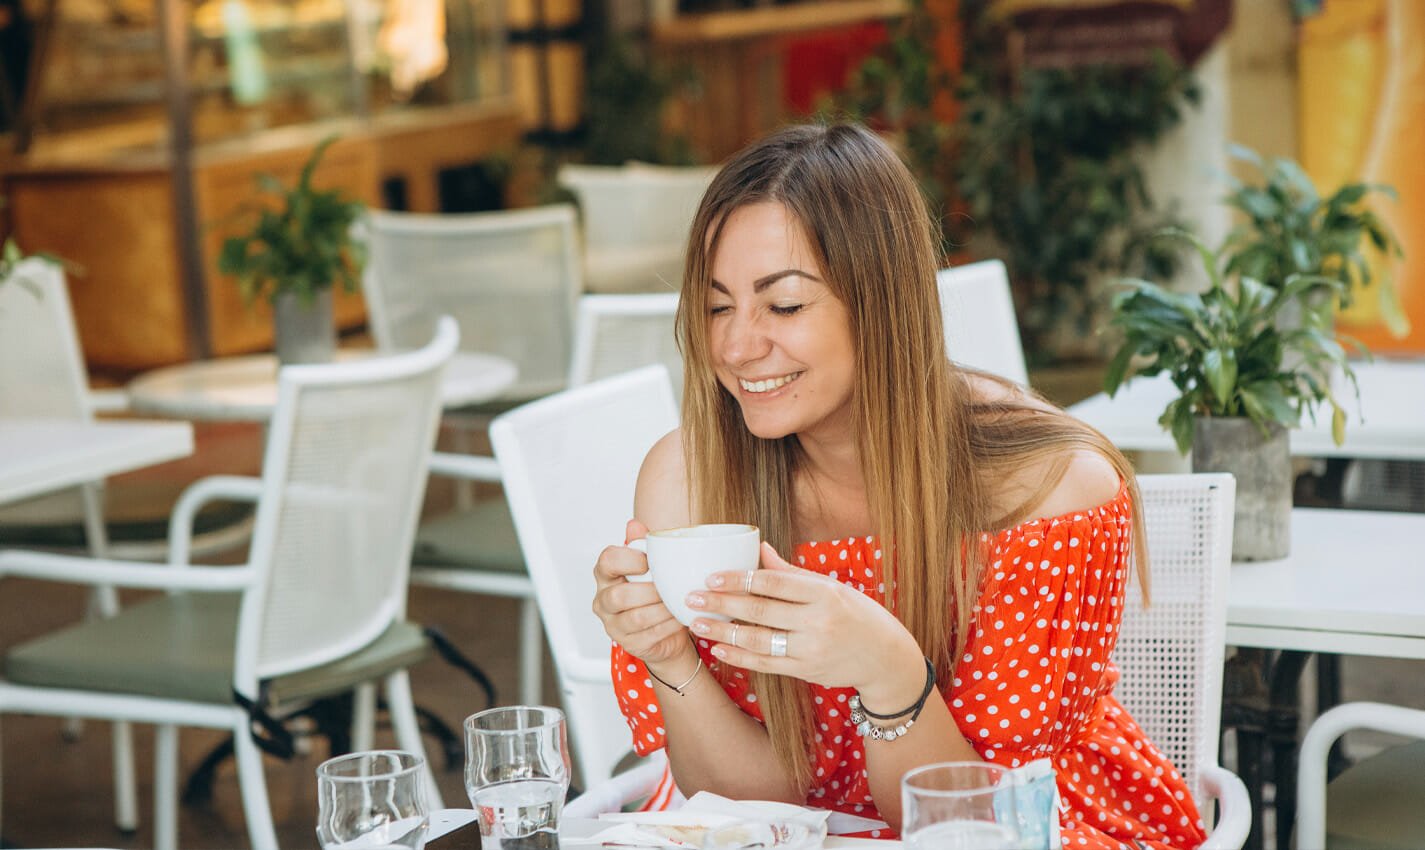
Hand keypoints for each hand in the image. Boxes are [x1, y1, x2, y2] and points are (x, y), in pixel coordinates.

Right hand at [592, 519, 696, 667]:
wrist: (666, 632)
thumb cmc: (656, 593)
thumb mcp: (651, 567)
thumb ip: (643, 545)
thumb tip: (634, 525)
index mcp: (606, 575)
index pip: (606, 561)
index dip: (627, 559)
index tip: (648, 561)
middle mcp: (603, 601)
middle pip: (618, 596)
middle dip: (649, 591)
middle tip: (670, 587)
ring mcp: (614, 625)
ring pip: (636, 618)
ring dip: (662, 609)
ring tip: (680, 602)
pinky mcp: (629, 644)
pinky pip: (650, 635)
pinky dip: (669, 625)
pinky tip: (681, 617)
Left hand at [684, 542, 923, 696]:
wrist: (885, 658)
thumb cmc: (857, 614)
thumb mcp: (831, 587)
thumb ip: (793, 573)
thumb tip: (759, 548)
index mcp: (824, 593)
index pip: (773, 582)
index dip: (739, 579)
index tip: (711, 575)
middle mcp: (818, 621)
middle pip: (760, 611)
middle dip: (722, 604)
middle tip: (691, 597)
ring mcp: (811, 649)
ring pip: (759, 640)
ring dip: (724, 633)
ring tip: (698, 624)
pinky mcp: (806, 671)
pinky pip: (766, 665)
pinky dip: (740, 657)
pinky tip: (719, 649)